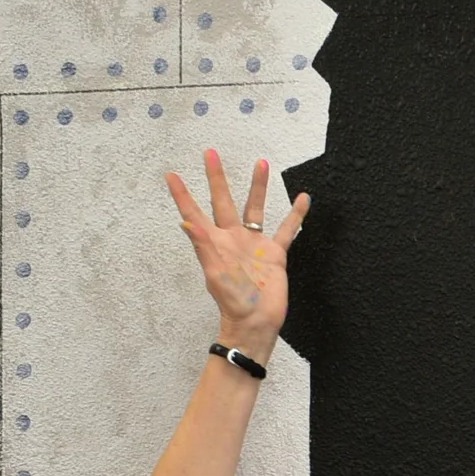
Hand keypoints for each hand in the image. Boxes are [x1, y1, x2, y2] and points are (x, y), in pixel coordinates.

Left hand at [166, 149, 308, 354]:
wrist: (256, 322)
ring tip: (261, 163)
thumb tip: (186, 222)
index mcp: (214, 241)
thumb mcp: (215, 273)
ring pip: (256, 208)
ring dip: (258, 186)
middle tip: (211, 153)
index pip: (194, 212)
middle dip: (217, 177)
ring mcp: (254, 244)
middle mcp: (233, 238)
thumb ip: (203, 245)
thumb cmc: (232, 302)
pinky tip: (303, 199)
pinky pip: (286, 230)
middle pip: (223, 200)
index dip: (182, 195)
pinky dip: (295, 215)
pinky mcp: (275, 254)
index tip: (171, 175)